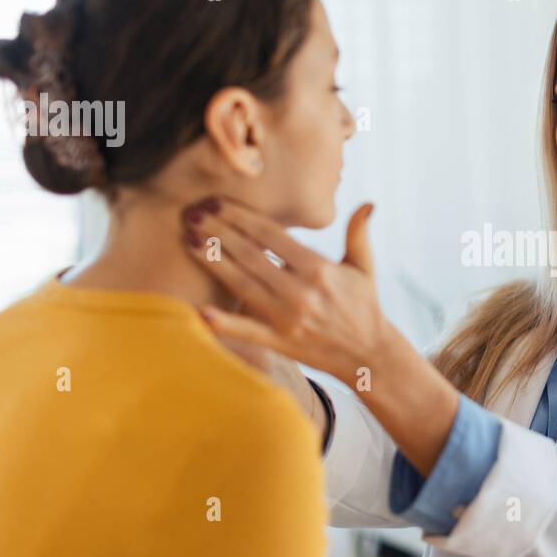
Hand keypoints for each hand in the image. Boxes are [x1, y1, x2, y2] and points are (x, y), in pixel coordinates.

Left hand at [182, 198, 388, 387]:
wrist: (368, 353)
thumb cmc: (363, 305)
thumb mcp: (364, 267)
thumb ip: (359, 233)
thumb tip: (368, 203)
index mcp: (319, 268)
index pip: (271, 236)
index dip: (241, 217)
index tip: (218, 202)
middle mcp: (301, 291)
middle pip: (250, 255)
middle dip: (219, 232)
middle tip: (193, 214)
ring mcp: (288, 318)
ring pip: (242, 284)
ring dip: (213, 262)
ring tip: (188, 240)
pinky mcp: (279, 342)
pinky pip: (247, 331)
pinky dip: (224, 323)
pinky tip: (200, 311)